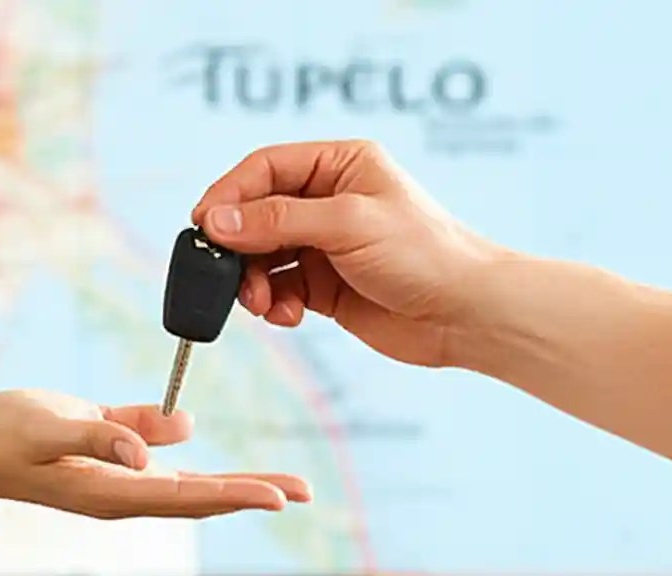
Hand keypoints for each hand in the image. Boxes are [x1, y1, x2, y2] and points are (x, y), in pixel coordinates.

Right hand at [0, 390, 310, 518]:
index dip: (239, 495)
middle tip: (304, 491)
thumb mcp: (47, 429)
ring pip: (188, 480)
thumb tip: (152, 456)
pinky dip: (187, 450)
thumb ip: (100, 437)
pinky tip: (204, 441)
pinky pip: (155, 450)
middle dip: (254, 493)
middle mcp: (122, 490)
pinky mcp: (106, 451)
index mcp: (113, 491)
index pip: (191, 497)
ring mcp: (116, 475)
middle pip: (203, 496)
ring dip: (234, 480)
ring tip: (278, 480)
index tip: (281, 497)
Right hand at [192, 140, 508, 366]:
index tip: (203, 224)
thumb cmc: (426, 254)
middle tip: (223, 272)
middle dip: (238, 245)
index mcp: (340, 164)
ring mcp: (325, 245)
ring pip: (262, 256)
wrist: (468, 314)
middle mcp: (329, 200)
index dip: (230, 194)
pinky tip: (287, 315)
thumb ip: (278, 221)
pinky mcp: (325, 286)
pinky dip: (274, 303)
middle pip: (256, 213)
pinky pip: (279, 289)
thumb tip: (217, 221)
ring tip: (259, 303)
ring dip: (252, 281)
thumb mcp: (347, 224)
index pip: (266, 168)